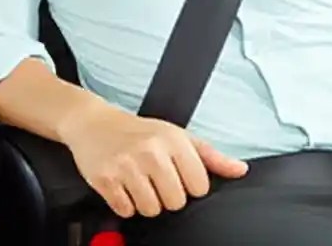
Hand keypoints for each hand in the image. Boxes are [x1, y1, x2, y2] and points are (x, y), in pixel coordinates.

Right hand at [63, 104, 246, 218]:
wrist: (91, 121)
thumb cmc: (137, 130)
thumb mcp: (176, 135)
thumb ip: (210, 156)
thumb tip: (240, 170)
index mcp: (172, 140)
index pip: (199, 187)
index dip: (188, 186)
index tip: (174, 175)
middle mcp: (149, 152)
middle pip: (175, 202)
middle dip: (165, 196)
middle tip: (153, 179)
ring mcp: (125, 165)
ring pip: (151, 209)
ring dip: (144, 202)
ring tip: (137, 182)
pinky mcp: (104, 179)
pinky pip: (125, 209)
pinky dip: (124, 203)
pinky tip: (121, 185)